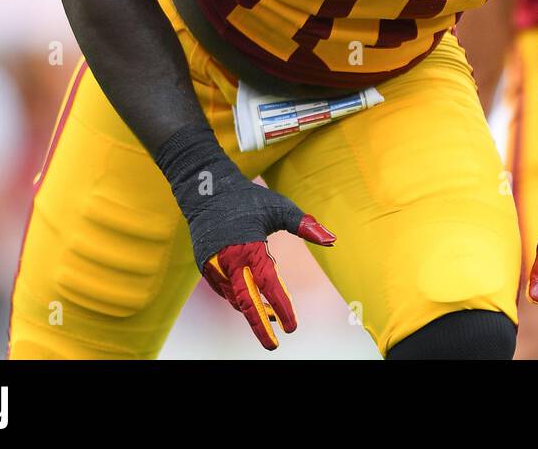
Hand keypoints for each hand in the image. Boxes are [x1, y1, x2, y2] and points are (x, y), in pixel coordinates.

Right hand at [155, 128, 335, 349]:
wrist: (207, 191)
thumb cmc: (248, 200)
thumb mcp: (280, 209)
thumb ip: (305, 225)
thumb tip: (331, 239)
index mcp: (250, 248)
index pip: (269, 285)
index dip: (281, 307)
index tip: (293, 327)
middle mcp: (230, 261)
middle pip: (246, 303)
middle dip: (260, 327)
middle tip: (274, 346)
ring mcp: (214, 266)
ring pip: (235, 299)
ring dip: (252, 312)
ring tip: (271, 319)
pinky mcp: (205, 266)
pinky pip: (224, 290)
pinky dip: (239, 299)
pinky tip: (253, 301)